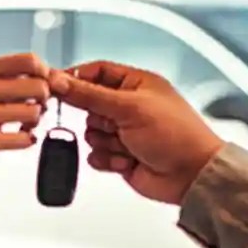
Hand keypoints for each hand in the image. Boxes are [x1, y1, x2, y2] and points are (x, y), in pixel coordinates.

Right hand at [0, 53, 50, 200]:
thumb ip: (7, 81)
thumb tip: (51, 77)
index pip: (29, 60)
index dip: (46, 74)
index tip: (44, 88)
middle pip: (37, 85)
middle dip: (44, 101)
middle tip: (33, 111)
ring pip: (33, 112)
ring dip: (35, 123)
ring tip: (24, 127)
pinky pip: (22, 139)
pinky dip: (27, 141)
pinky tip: (19, 140)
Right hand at [48, 61, 223, 204]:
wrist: (192, 175)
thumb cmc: (175, 134)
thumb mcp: (129, 107)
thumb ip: (90, 94)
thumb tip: (59, 80)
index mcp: (136, 84)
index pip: (97, 72)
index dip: (76, 78)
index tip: (56, 88)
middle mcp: (129, 106)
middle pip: (89, 105)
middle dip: (97, 119)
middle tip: (112, 125)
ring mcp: (125, 132)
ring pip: (90, 133)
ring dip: (104, 142)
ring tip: (126, 146)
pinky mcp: (121, 156)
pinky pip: (96, 155)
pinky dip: (108, 159)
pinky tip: (127, 161)